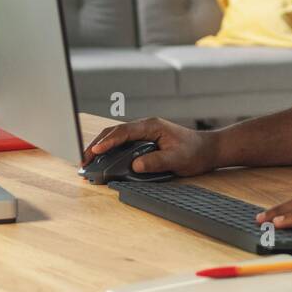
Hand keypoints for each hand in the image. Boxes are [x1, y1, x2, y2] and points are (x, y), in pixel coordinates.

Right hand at [82, 117, 217, 176]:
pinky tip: (103, 160)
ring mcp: (144, 133)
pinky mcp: (144, 141)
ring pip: (116, 137)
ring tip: (88, 161)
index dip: (108, 142)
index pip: (124, 132)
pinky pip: (123, 143)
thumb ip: (156, 161)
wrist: (207, 150)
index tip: (95, 151)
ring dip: (101, 148)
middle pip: (114, 132)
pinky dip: (110, 150)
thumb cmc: (194, 152)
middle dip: (97, 145)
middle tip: (83, 160)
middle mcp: (145, 126)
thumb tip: (135, 165)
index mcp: (152, 126)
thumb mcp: (176, 159)